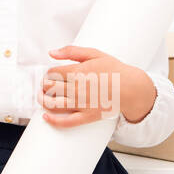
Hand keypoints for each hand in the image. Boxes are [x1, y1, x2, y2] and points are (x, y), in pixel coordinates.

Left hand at [40, 45, 154, 127]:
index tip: (51, 75)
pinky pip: (67, 122)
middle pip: (49, 88)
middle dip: (44, 86)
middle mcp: (77, 88)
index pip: (52, 73)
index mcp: (78, 72)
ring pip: (53, 104)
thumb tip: (51, 53)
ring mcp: (82, 103)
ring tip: (42, 98)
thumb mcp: (94, 54)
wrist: (131, 88)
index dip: (48, 74)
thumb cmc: (114, 70)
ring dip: (43, 101)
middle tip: (46, 86)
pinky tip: (46, 117)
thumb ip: (71, 51)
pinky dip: (53, 120)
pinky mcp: (87, 116)